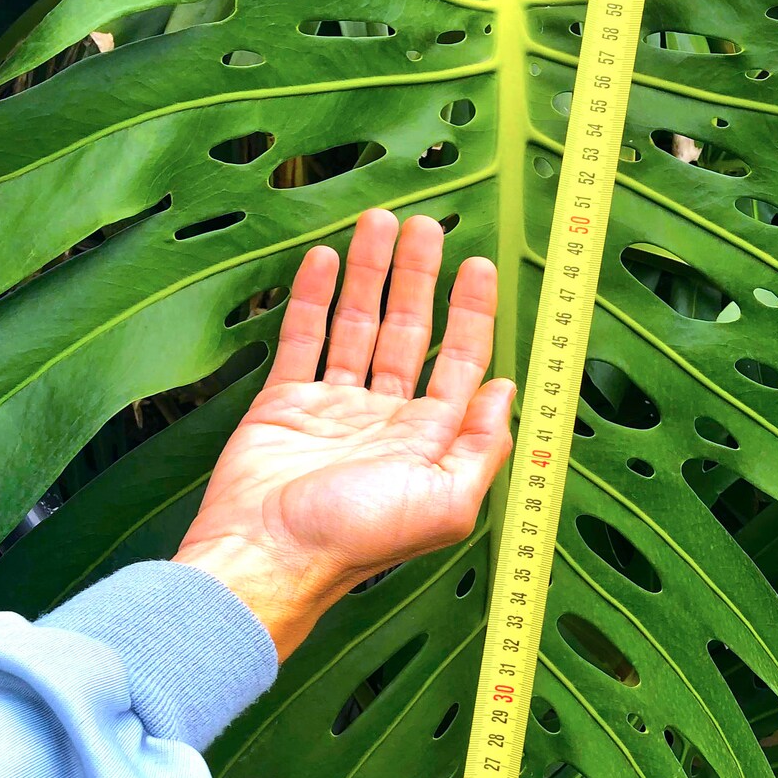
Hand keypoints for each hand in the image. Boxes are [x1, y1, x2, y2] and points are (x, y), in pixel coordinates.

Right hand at [174, 210, 514, 658]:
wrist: (267, 555)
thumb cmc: (357, 538)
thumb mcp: (446, 503)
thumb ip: (483, 446)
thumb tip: (509, 391)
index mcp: (427, 440)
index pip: (459, 363)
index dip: (472, 314)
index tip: (479, 266)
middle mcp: (384, 419)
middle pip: (409, 333)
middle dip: (420, 278)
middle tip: (427, 226)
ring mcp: (333, 409)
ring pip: (357, 326)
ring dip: (370, 275)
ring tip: (378, 223)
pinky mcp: (283, 403)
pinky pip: (302, 339)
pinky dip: (312, 298)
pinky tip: (324, 260)